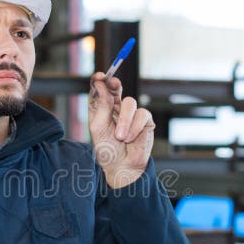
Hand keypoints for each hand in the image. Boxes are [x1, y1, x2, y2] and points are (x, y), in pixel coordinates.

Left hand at [88, 72, 154, 188]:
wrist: (122, 166)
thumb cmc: (107, 149)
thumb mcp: (98, 126)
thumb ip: (101, 105)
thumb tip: (100, 84)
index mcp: (102, 108)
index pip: (100, 90)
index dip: (99, 81)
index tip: (99, 76)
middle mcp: (115, 108)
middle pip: (116, 88)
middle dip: (114, 85)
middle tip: (113, 83)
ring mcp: (131, 114)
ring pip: (129, 102)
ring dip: (124, 120)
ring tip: (120, 137)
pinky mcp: (145, 121)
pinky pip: (142, 114)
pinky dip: (134, 127)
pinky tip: (129, 138)